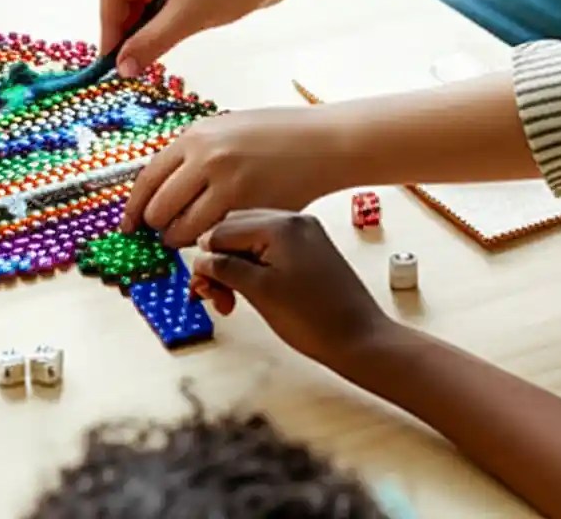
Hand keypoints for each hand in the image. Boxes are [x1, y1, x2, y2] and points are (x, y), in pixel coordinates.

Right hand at [100, 0, 297, 76]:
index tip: (112, 62)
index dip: (109, 28)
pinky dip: (162, 18)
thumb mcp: (190, 15)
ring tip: (150, 54)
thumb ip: (151, 43)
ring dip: (145, 26)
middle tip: (130, 63)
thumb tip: (122, 69)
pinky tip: (168, 37)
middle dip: (126, 29)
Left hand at [121, 107, 348, 246]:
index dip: (134, 208)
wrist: (323, 142)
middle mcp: (205, 158)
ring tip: (191, 237)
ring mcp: (227, 183)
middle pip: (159, 208)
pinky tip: (219, 236)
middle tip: (164, 233)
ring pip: (183, 228)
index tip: (128, 226)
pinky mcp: (249, 207)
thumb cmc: (276, 136)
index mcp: (194, 137)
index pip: (147, 179)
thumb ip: (193, 154)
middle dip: (158, 227)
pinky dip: (210, 241)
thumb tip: (162, 183)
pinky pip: (215, 234)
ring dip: (181, 239)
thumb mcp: (225, 130)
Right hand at [190, 210, 393, 366]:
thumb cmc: (313, 318)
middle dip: (217, 264)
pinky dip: (253, 268)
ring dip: (233, 268)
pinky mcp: (310, 250)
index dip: (204, 260)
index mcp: (279, 226)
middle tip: (212, 296)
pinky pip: (269, 249)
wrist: (360, 339)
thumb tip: (200, 259)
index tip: (200, 289)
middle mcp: (293, 221)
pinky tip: (249, 290)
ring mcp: (304, 234)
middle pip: (233, 231)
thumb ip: (224, 269)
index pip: (221, 231)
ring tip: (229, 301)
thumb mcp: (258, 291)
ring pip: (249, 241)